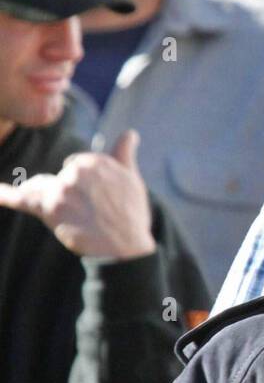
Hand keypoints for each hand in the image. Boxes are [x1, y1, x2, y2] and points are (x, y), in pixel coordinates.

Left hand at [0, 129, 155, 258]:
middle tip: (91, 216)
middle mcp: (73, 171)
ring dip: (51, 204)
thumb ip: (124, 154)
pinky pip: (21, 199)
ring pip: (42, 189)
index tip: (101, 203)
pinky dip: (5, 195)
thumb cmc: (131, 216)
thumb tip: (129, 133)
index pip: (75, 167)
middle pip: (57, 179)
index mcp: (91, 160)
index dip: (86, 188)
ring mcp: (60, 190)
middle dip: (68, 195)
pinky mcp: (49, 210)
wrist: (126, 249)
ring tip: (74, 220)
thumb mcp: (132, 180)